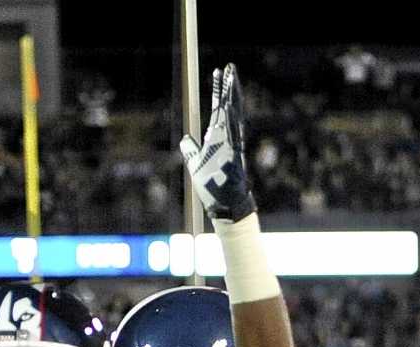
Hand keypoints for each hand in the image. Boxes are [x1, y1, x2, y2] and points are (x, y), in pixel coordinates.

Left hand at [179, 64, 256, 222]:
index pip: (218, 109)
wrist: (224, 206)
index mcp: (218, 138)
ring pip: (233, 116)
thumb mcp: (195, 164)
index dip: (218, 91)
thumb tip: (185, 139)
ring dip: (232, 97)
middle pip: (228, 107)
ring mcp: (232, 146)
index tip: (218, 73)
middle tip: (229, 67)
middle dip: (228, 87)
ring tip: (232, 78)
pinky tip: (229, 105)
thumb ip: (191, 149)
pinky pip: (233, 135)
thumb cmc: (212, 187)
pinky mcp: (234, 157)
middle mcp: (226, 138)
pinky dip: (230, 120)